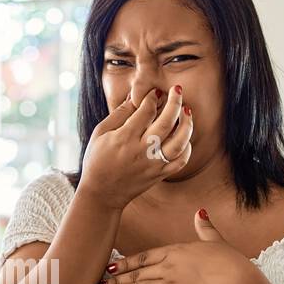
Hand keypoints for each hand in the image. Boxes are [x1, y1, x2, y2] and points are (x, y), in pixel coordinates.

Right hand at [78, 85, 193, 211]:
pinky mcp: (159, 175)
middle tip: (177, 90)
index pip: (146, 111)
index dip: (153, 97)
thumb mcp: (100, 133)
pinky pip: (180, 161)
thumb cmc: (97, 161)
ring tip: (187, 111)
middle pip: (167, 122)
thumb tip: (135, 97)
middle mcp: (141, 151)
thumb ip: (119, 114)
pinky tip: (184, 136)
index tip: (155, 92)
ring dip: (187, 124)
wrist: (101, 194)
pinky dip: (187, 147)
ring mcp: (152, 164)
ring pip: (179, 142)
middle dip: (175, 102)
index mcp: (124, 138)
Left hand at [92, 208, 252, 283]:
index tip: (109, 267)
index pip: (142, 257)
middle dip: (113, 280)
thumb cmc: (231, 263)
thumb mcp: (216, 241)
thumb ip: (205, 228)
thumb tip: (201, 213)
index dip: (124, 263)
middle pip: (134, 274)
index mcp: (175, 252)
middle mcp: (167, 269)